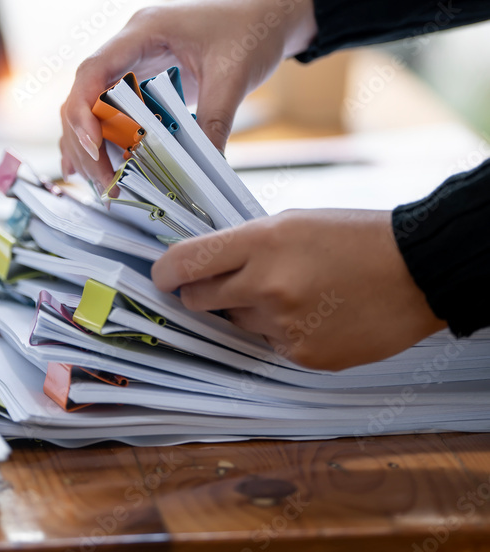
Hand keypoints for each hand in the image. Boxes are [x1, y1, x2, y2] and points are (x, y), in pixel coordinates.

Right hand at [59, 0, 316, 190]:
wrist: (269, 9)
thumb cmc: (251, 25)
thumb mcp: (234, 75)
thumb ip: (215, 120)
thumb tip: (204, 168)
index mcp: (144, 30)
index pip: (94, 69)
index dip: (83, 108)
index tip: (93, 145)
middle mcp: (130, 46)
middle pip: (86, 94)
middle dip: (87, 140)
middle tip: (105, 182)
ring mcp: (135, 62)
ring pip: (95, 105)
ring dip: (95, 144)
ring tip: (105, 184)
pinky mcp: (147, 79)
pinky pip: (116, 109)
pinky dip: (109, 137)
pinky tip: (101, 166)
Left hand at [151, 208, 446, 370]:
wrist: (415, 272)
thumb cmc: (354, 236)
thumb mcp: (293, 221)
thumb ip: (246, 243)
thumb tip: (206, 265)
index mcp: (261, 242)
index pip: (186, 263)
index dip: (165, 272)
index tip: (162, 276)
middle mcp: (266, 286)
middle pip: (199, 300)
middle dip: (201, 293)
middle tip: (220, 283)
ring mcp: (284, 326)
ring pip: (236, 324)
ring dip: (247, 311)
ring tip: (288, 293)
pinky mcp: (303, 356)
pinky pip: (269, 346)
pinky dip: (280, 332)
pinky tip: (311, 314)